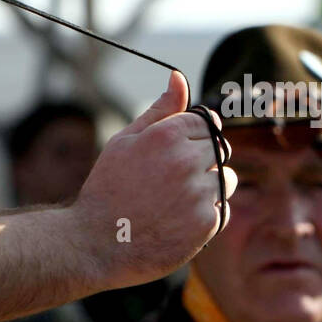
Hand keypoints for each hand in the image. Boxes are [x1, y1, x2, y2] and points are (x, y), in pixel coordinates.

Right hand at [70, 71, 235, 289]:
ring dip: (209, 187)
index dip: (192, 138)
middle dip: (202, 161)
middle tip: (171, 181)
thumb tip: (178, 77)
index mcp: (166, 135)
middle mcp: (186, 160)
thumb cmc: (108, 188)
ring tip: (175, 201)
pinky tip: (178, 220)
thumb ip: (159, 110)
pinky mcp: (206, 223)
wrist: (96, 244)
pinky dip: (206, 214)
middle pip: (219, 149)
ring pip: (226, 178)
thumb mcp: (125, 142)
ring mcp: (198, 193)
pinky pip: (222, 208)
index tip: (176, 154)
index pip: (206, 122)